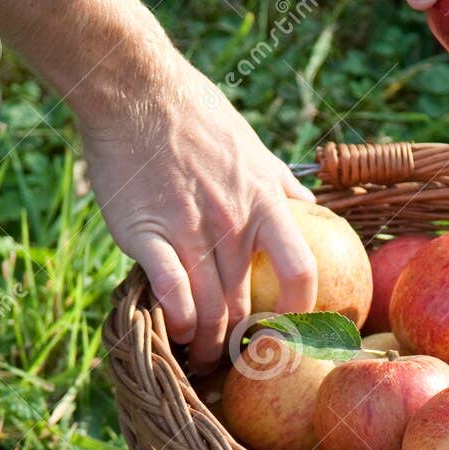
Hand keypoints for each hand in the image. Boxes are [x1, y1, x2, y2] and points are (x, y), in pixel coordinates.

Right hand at [78, 53, 316, 371]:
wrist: (137, 90)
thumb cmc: (197, 116)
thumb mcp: (256, 148)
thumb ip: (282, 185)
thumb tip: (311, 206)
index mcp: (266, 202)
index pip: (302, 272)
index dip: (302, 312)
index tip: (289, 328)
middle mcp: (234, 223)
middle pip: (248, 306)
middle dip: (241, 343)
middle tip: (234, 358)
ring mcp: (191, 230)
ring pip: (210, 309)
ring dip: (207, 343)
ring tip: (201, 356)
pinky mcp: (148, 234)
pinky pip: (171, 293)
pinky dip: (177, 322)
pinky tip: (175, 331)